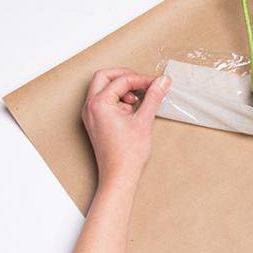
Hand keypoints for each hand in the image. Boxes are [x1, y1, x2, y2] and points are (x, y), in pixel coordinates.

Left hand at [82, 68, 170, 186]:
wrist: (119, 175)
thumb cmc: (128, 154)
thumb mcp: (144, 120)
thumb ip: (153, 97)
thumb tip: (162, 81)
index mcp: (100, 104)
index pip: (122, 81)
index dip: (142, 80)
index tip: (157, 84)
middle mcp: (90, 107)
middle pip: (104, 77)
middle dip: (125, 77)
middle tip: (142, 83)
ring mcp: (90, 115)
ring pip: (102, 88)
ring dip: (120, 88)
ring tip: (137, 100)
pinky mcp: (94, 122)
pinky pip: (103, 101)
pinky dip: (117, 99)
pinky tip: (130, 110)